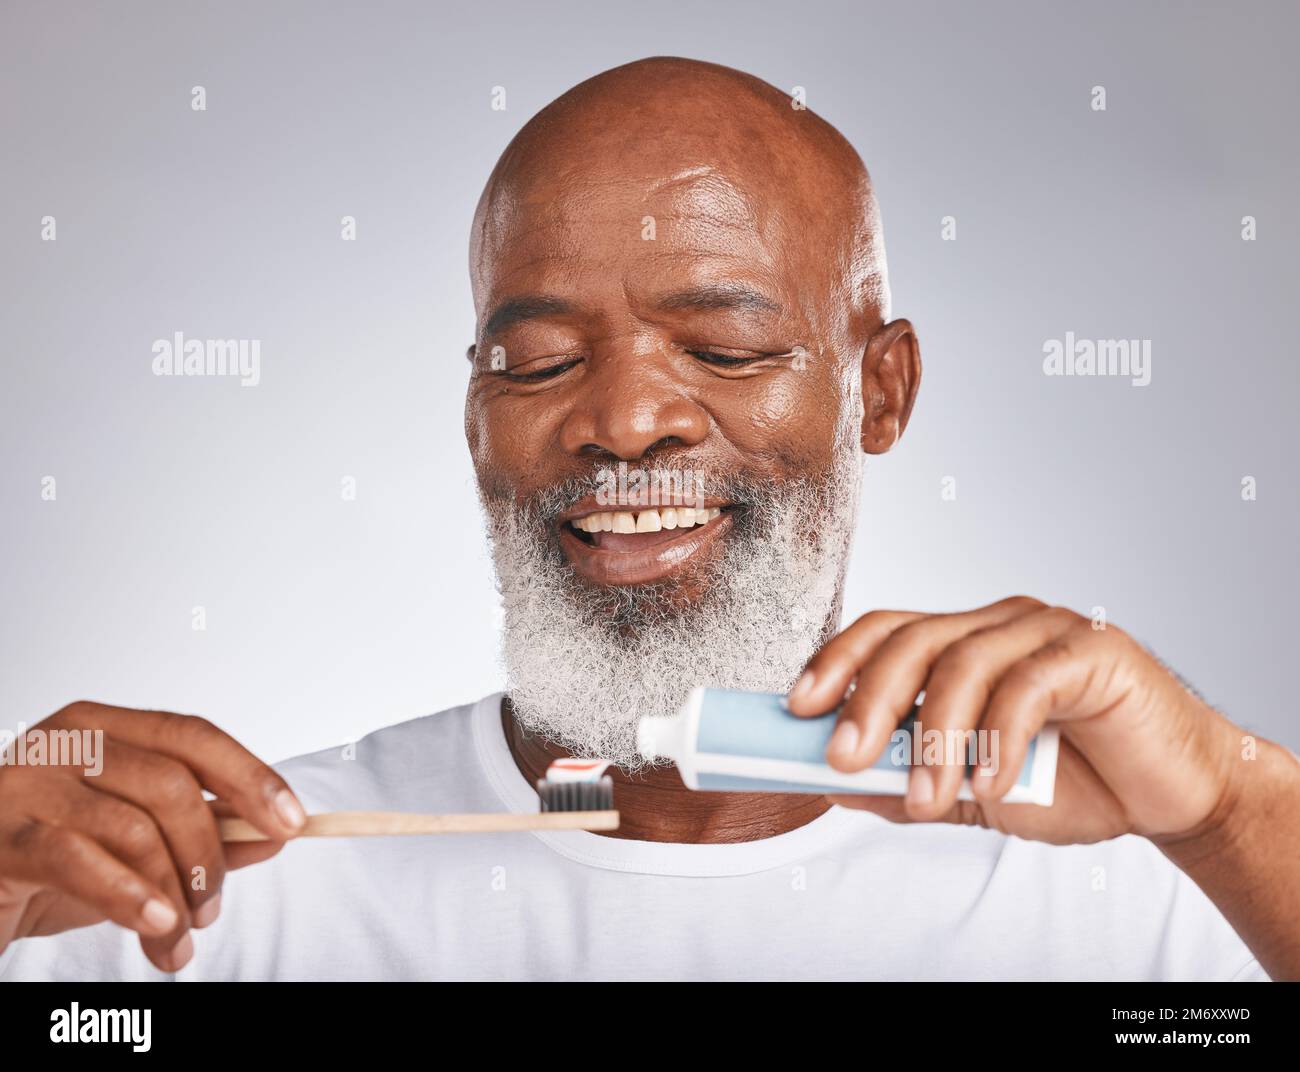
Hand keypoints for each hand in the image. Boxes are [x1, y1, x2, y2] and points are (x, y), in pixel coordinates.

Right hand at [0, 701, 305, 970]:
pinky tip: (156, 927)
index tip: (292, 821)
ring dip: (172, 893)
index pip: (193, 736)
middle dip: (208, 853)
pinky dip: (131, 897)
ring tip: (178, 940)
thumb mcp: (139, 846)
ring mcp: (27, 783)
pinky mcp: (1, 834)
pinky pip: (80, 859)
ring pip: (133, 827)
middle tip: (212, 910)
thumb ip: (206, 832)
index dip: (250, 777)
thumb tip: (276, 833)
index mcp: (106, 727)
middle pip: (170, 784)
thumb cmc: (51, 859)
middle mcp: (67, 742)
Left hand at [787, 596, 1248, 844]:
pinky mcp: (1094, 649)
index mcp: (962, 643)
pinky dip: (1001, 736)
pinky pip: (1029, 684)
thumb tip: (836, 785)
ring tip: (929, 800)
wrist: (1172, 796)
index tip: (796, 708)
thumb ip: (910, 784)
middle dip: (868, 699)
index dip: (836, 662)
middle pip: (912, 638)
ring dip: (934, 737)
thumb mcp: (972, 791)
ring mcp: (1045, 630)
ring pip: (965, 662)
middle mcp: (996, 625)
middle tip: (843, 757)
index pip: (886, 632)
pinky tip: (994, 784)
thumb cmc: (1073, 781)